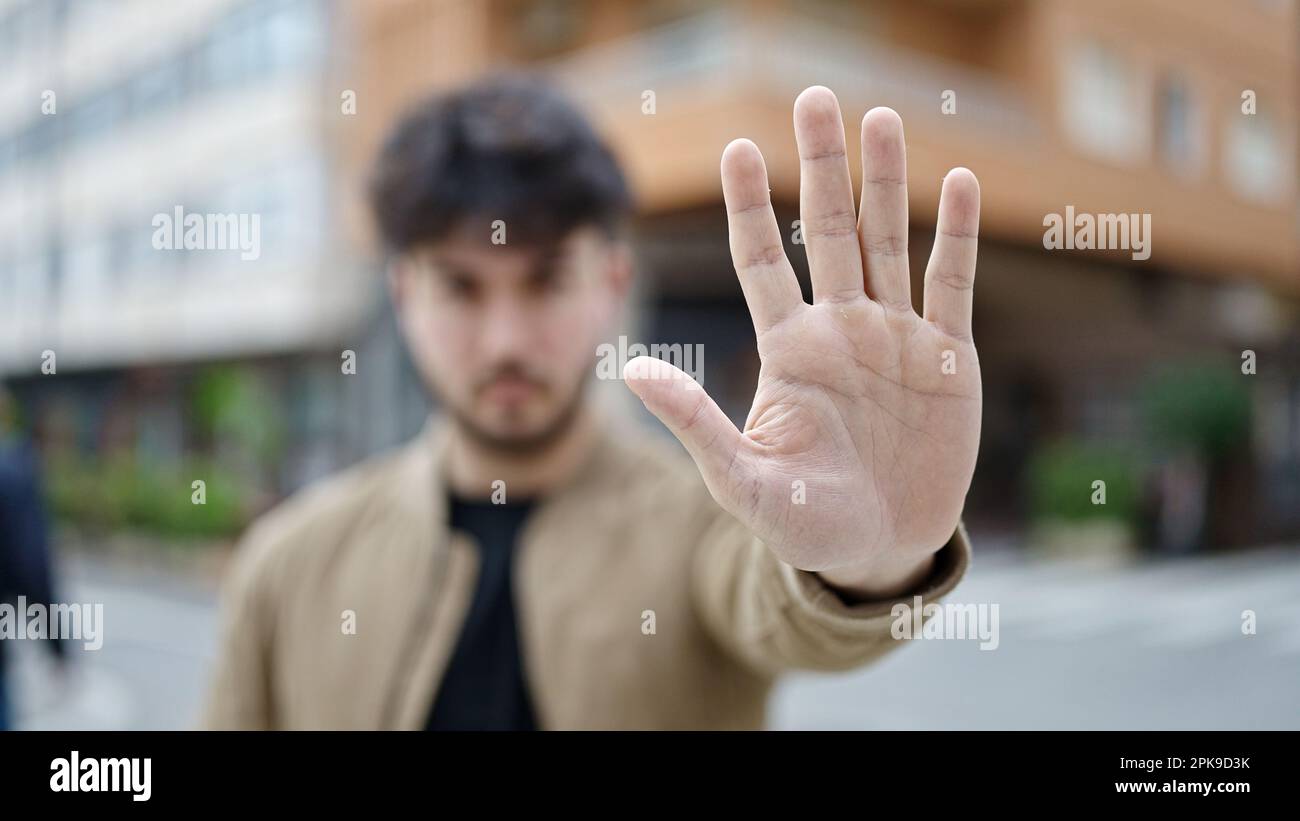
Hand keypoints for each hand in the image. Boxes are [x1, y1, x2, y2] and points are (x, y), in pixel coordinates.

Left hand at [624, 86, 980, 597]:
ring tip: (881, 117)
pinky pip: (952, 284)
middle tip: (814, 98)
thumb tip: (629, 370)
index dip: (750, 206)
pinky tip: (960, 182)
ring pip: (889, 240)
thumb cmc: (804, 523)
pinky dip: (958, 235)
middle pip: (830, 230)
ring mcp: (894, 338)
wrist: (878, 552)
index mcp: (790, 349)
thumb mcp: (741, 480)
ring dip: (885, 180)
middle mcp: (841, 329)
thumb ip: (694, 422)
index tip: (735, 148)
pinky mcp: (946, 357)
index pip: (764, 261)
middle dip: (822, 166)